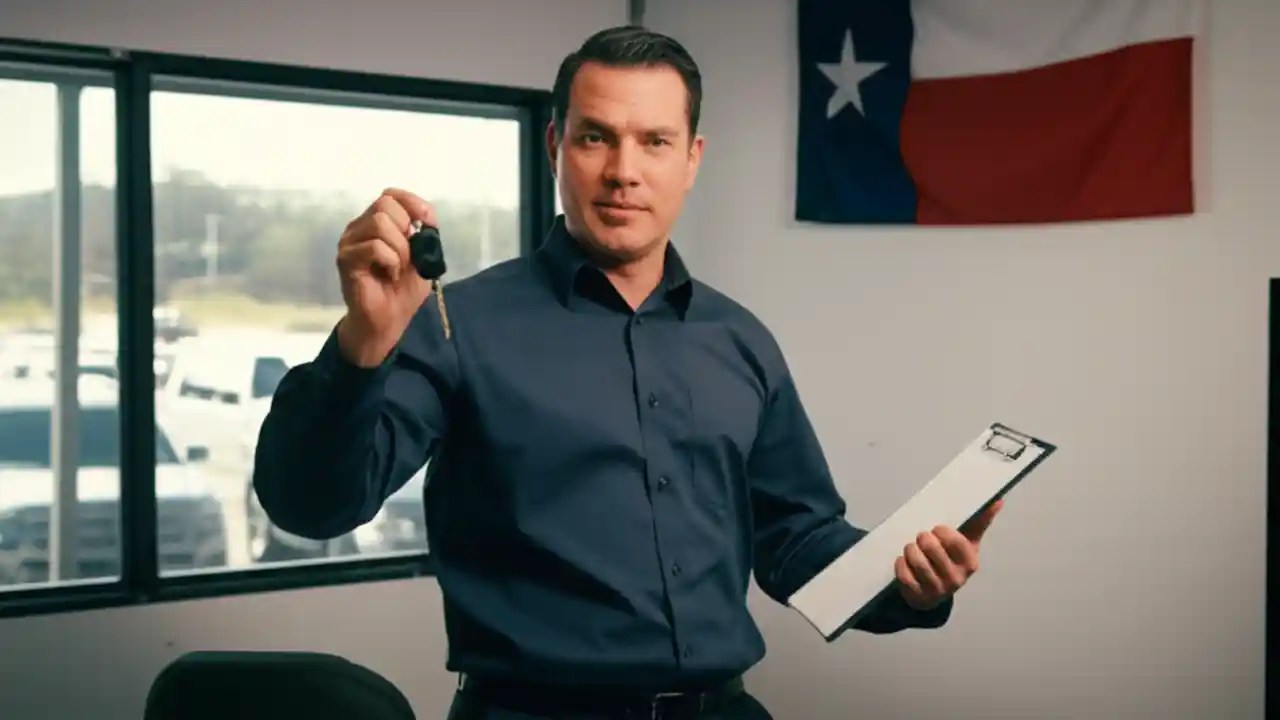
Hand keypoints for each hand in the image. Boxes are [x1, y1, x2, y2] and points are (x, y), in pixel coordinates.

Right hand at [335, 188, 436, 366]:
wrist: (387, 322)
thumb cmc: (402, 292)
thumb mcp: (423, 259)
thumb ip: (425, 236)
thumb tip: (426, 217)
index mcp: (377, 223)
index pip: (391, 194)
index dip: (412, 203)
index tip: (426, 223)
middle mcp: (360, 227)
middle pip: (385, 204)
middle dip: (405, 229)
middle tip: (408, 256)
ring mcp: (350, 242)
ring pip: (380, 223)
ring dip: (400, 248)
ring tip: (398, 269)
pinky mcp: (346, 259)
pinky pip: (374, 246)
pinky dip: (391, 261)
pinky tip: (389, 275)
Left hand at [894, 499, 1002, 610]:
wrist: (935, 592)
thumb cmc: (952, 560)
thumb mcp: (967, 542)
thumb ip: (979, 522)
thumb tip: (996, 501)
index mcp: (970, 562)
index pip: (955, 541)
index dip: (942, 532)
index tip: (936, 529)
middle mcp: (956, 578)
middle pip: (932, 549)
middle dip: (922, 538)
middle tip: (921, 537)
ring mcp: (937, 589)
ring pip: (917, 561)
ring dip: (910, 550)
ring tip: (912, 547)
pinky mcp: (919, 596)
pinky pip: (904, 576)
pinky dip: (901, 565)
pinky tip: (904, 561)